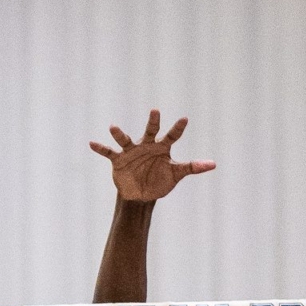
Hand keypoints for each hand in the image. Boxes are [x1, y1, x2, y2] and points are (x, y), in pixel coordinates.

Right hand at [91, 110, 214, 202]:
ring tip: (113, 127)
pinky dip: (100, 148)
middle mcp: (146, 145)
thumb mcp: (176, 174)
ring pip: (126, 139)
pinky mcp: (118, 160)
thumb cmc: (159, 181)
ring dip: (119, 134)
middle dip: (153, 122)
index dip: (178, 128)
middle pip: (150, 131)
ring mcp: (131, 151)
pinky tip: (92, 144)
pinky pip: (108, 152)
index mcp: (162, 147)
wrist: (140, 194)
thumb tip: (213, 164)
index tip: (184, 120)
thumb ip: (192, 167)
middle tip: (155, 111)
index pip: (172, 135)